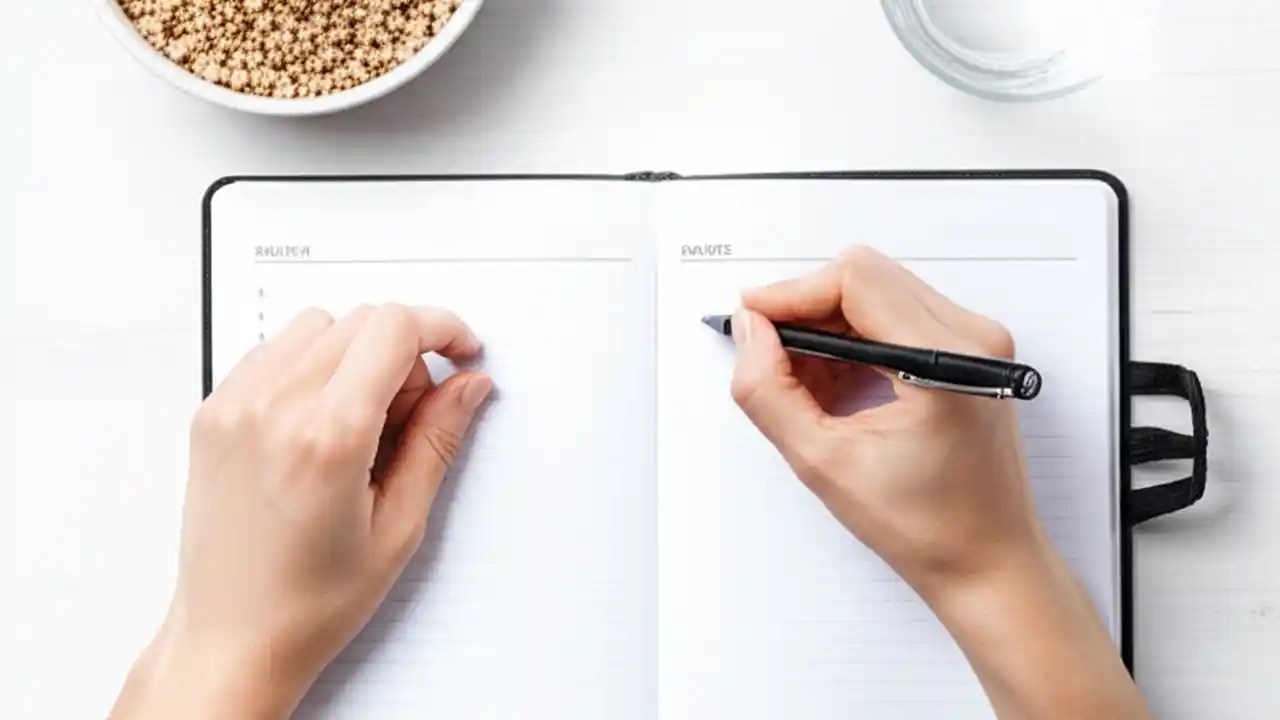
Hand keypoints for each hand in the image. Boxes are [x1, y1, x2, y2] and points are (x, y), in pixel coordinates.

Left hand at [114, 304, 492, 719]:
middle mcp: (274, 408)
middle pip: (360, 320)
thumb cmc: (310, 602)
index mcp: (327, 437)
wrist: (231, 638)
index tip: (461, 350)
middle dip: (404, 351)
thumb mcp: (398, 526)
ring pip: (317, 325)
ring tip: (364, 421)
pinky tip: (323, 420)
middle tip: (413, 413)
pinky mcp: (213, 413)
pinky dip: (310, 364)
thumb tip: (468, 385)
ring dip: (355, 353)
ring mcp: (235, 406)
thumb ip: (437, 440)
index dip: (441, 329)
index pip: (393, 329)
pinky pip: (273, 350)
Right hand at [729, 245, 1035, 596]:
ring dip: (828, 328)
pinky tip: (835, 390)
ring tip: (804, 386)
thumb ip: (770, 391)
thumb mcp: (824, 463)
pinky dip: (853, 342)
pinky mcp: (968, 355)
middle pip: (865, 277)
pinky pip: (895, 318)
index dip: (791, 294)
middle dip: (806, 309)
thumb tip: (750, 333)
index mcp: (946, 360)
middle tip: (769, 354)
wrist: (988, 564)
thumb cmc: (928, 529)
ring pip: (877, 293)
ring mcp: (976, 343)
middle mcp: (972, 338)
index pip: (854, 281)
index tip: (751, 321)